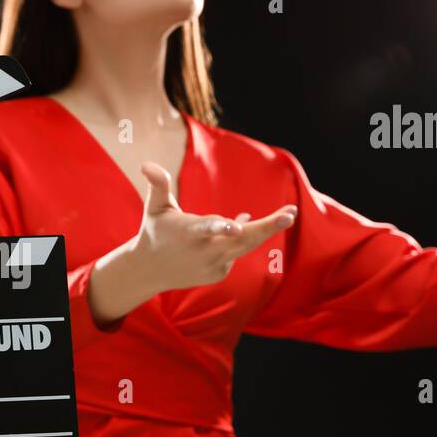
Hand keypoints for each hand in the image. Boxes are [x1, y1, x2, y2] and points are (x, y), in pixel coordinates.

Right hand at [130, 161, 296, 292]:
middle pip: (240, 240)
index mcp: (187, 232)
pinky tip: (234, 229)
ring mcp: (213, 265)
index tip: (236, 225)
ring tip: (288, 214)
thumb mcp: (155, 207)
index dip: (221, 226)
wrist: (149, 270)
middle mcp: (203, 251)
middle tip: (289, 214)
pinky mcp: (219, 273)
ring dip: (267, 230)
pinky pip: (237, 251)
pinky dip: (239, 237)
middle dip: (267, 227)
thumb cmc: (155, 231)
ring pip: (245, 246)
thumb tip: (147, 163)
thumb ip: (158, 184)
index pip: (206, 228)